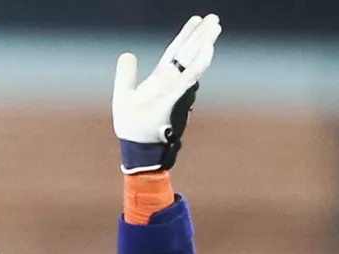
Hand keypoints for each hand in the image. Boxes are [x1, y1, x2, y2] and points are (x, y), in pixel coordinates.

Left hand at [114, 13, 220, 172]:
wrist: (136, 148)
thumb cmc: (132, 128)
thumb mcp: (123, 94)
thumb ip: (126, 74)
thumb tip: (128, 54)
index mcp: (160, 79)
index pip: (175, 52)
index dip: (185, 35)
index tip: (197, 20)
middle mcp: (171, 82)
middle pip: (187, 52)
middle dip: (200, 35)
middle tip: (215, 19)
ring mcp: (175, 89)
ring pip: (192, 60)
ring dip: (204, 43)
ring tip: (215, 27)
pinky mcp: (175, 98)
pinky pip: (189, 77)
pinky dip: (199, 63)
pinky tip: (208, 49)